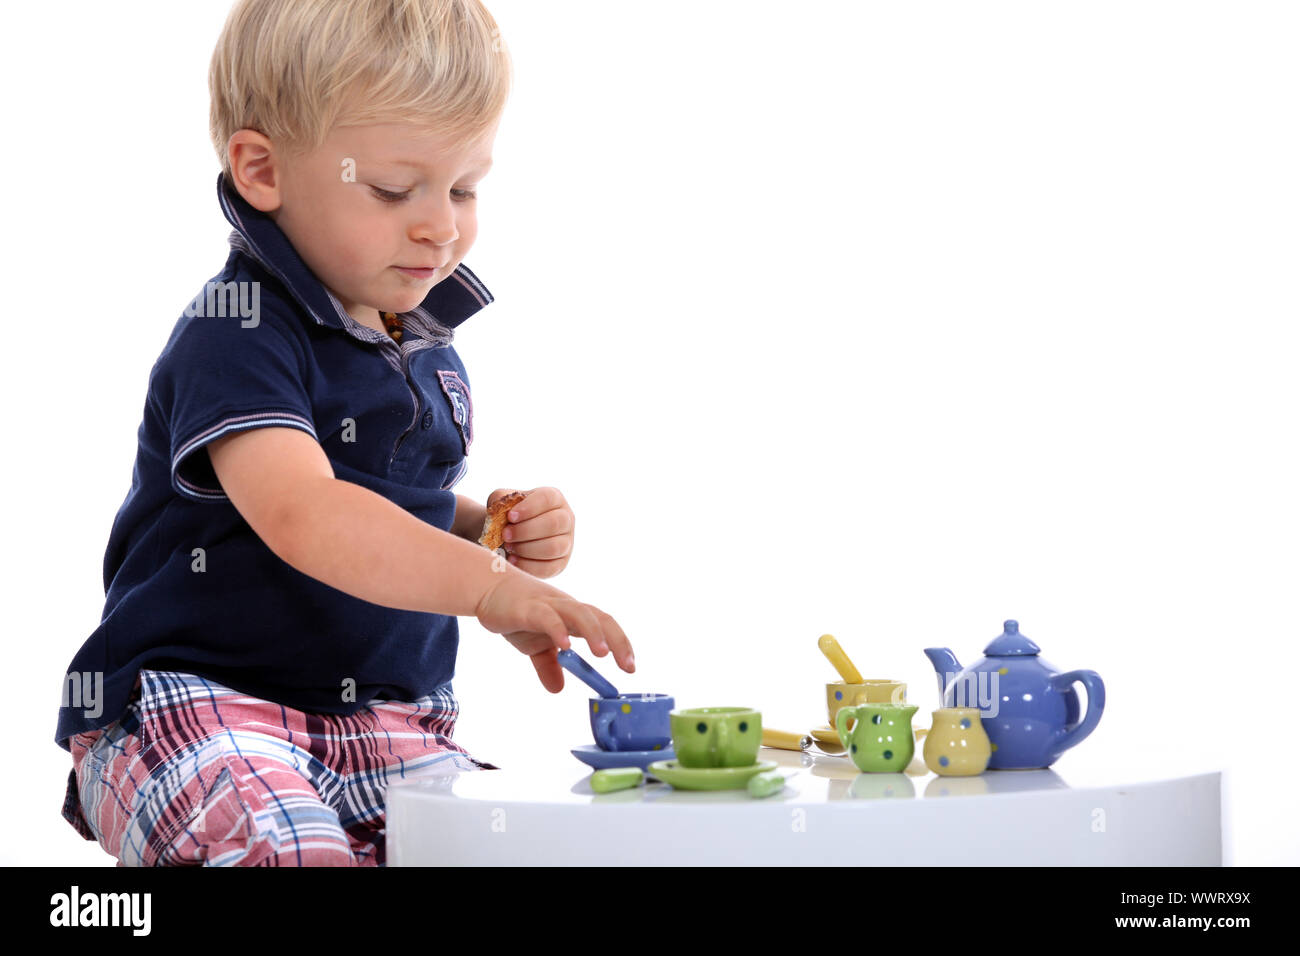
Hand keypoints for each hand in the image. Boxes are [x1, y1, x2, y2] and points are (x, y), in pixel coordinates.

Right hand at [476, 564, 633, 692]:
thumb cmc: (517, 613)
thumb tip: (557, 689)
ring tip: (602, 653)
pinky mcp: (528, 608)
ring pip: (579, 613)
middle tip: (627, 665)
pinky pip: (547, 617)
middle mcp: (566, 607)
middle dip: (618, 640)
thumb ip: (548, 665)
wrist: (487, 589)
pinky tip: (564, 646)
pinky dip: (557, 630)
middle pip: (600, 618)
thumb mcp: (534, 645)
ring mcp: (548, 605)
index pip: (605, 625)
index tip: (631, 667)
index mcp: (573, 616)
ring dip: (593, 632)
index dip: (621, 643)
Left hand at [486, 487, 573, 578]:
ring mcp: (567, 542)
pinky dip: (528, 565)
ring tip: (508, 547)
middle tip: (505, 535)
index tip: (510, 516)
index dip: (529, 507)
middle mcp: (566, 519)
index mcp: (555, 498)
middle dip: (526, 531)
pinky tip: (513, 560)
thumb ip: (500, 500)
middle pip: (554, 523)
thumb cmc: (509, 517)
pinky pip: (549, 567)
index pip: (548, 498)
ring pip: (554, 547)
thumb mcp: (503, 503)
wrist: (510, 538)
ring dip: (527, 549)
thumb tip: (499, 506)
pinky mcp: (560, 563)